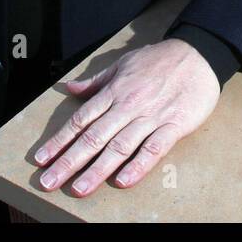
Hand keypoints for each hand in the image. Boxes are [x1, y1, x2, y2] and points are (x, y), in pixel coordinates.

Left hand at [33, 39, 218, 195]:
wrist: (199, 53)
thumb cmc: (159, 59)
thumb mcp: (123, 63)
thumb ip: (96, 80)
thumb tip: (70, 88)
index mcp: (114, 92)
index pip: (80, 120)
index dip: (60, 141)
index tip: (42, 159)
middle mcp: (127, 106)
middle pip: (93, 137)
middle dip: (69, 161)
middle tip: (49, 182)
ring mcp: (150, 116)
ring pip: (119, 146)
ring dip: (97, 168)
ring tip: (79, 188)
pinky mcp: (174, 124)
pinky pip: (154, 147)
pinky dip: (139, 164)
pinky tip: (124, 180)